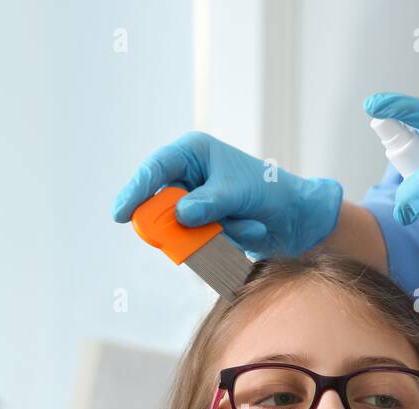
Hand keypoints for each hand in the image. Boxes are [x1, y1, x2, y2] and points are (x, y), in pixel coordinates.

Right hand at [112, 131, 343, 259]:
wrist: (297, 218)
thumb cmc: (270, 192)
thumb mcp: (239, 192)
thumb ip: (209, 202)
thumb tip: (181, 215)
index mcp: (193, 153)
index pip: (155, 170)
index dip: (135, 192)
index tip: (121, 214)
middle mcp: (188, 177)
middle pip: (161, 206)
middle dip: (182, 225)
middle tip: (200, 232)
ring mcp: (195, 204)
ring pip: (182, 230)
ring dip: (216, 235)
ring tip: (248, 225)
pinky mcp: (203, 227)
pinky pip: (197, 244)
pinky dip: (224, 243)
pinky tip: (250, 231)